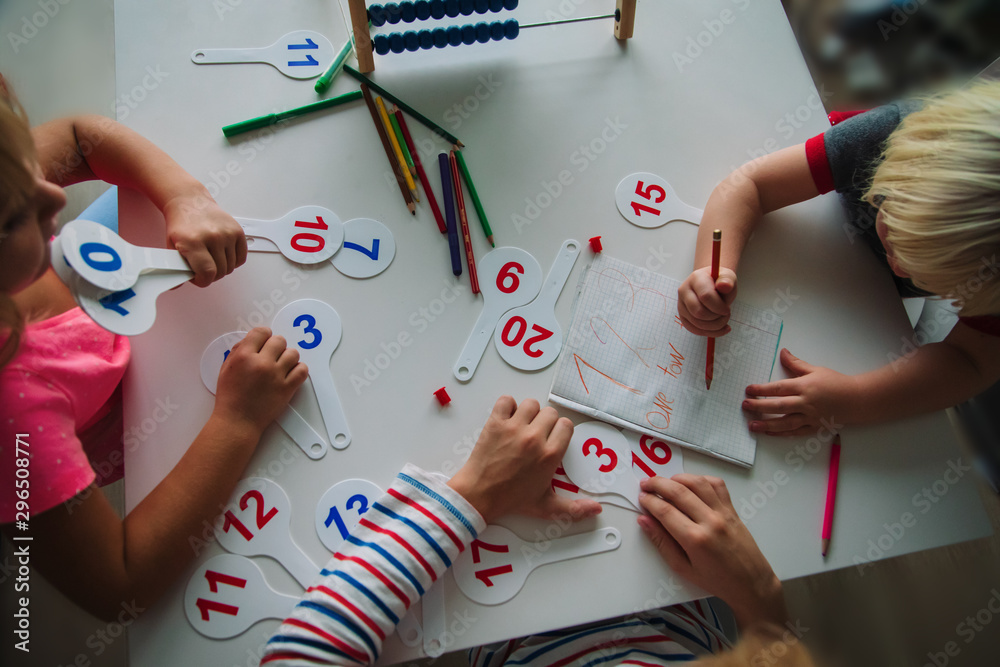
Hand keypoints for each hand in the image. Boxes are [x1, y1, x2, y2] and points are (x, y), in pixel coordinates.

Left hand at [163, 192, 247, 286]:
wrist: (190, 202)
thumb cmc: (181, 223)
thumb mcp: (172, 245)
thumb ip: (176, 266)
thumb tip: (176, 284)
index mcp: (193, 241)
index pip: (207, 273)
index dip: (203, 281)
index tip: (199, 278)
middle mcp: (213, 236)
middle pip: (220, 272)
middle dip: (211, 275)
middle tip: (203, 268)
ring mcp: (227, 233)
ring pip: (231, 267)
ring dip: (222, 268)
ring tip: (212, 259)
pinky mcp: (238, 231)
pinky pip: (241, 258)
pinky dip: (234, 261)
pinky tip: (223, 255)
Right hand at [213, 328, 307, 433]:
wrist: (238, 421)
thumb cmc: (230, 397)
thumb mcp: (225, 369)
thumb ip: (237, 351)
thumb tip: (251, 340)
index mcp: (244, 356)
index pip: (261, 332)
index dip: (263, 336)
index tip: (263, 343)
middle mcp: (262, 363)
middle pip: (279, 340)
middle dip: (275, 346)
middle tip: (271, 356)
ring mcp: (276, 376)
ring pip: (293, 353)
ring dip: (288, 358)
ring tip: (281, 366)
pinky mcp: (287, 388)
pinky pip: (302, 370)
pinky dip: (298, 369)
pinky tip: (289, 374)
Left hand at [447, 397, 602, 523]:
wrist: (479, 496)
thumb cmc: (512, 500)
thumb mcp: (546, 506)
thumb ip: (574, 508)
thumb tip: (596, 509)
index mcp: (550, 455)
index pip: (567, 424)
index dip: (560, 431)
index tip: (552, 439)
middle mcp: (534, 438)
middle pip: (550, 412)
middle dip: (545, 422)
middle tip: (536, 435)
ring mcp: (514, 428)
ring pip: (530, 404)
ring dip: (528, 413)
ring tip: (522, 426)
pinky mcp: (495, 423)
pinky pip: (506, 401)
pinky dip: (507, 406)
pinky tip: (507, 419)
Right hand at [638, 474, 786, 629]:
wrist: (751, 583)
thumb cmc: (716, 580)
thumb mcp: (682, 568)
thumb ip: (661, 543)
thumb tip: (644, 521)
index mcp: (695, 540)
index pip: (665, 510)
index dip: (649, 501)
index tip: (641, 497)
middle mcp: (710, 521)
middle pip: (678, 491)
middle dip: (657, 484)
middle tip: (646, 484)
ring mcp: (723, 513)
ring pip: (697, 483)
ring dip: (677, 478)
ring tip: (665, 482)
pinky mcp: (732, 509)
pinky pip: (717, 485)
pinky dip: (701, 479)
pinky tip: (691, 484)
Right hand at [677, 266, 737, 336]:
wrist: (711, 285)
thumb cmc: (720, 282)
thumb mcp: (728, 278)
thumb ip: (727, 280)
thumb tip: (724, 285)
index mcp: (696, 279)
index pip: (705, 296)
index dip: (719, 307)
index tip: (727, 309)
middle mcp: (684, 291)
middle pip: (698, 312)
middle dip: (716, 318)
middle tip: (726, 314)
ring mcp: (681, 305)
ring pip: (697, 323)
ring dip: (715, 326)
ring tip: (724, 319)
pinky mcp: (683, 316)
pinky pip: (694, 330)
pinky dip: (710, 332)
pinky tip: (721, 328)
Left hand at [743, 349, 858, 435]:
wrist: (857, 399)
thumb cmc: (836, 382)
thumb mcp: (815, 369)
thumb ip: (796, 363)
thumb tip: (782, 352)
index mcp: (805, 387)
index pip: (779, 388)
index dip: (762, 389)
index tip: (748, 390)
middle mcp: (806, 403)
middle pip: (779, 406)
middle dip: (760, 406)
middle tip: (745, 406)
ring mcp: (810, 417)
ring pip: (785, 423)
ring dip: (767, 425)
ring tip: (752, 425)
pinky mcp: (814, 427)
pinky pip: (795, 432)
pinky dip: (782, 434)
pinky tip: (769, 433)